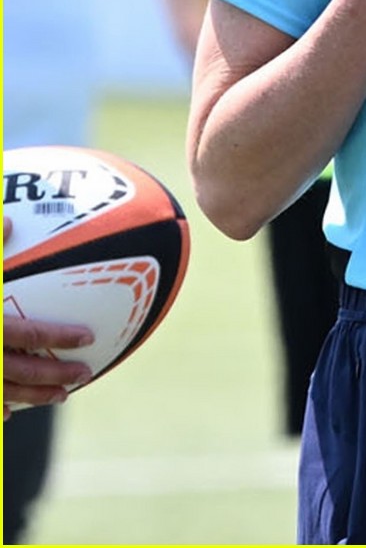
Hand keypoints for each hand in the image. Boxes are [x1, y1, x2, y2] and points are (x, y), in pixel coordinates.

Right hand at [4, 219, 94, 418]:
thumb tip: (10, 220)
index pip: (26, 333)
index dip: (59, 336)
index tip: (88, 337)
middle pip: (19, 371)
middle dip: (55, 376)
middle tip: (86, 375)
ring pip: (0, 394)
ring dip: (33, 398)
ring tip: (61, 397)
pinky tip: (10, 413)